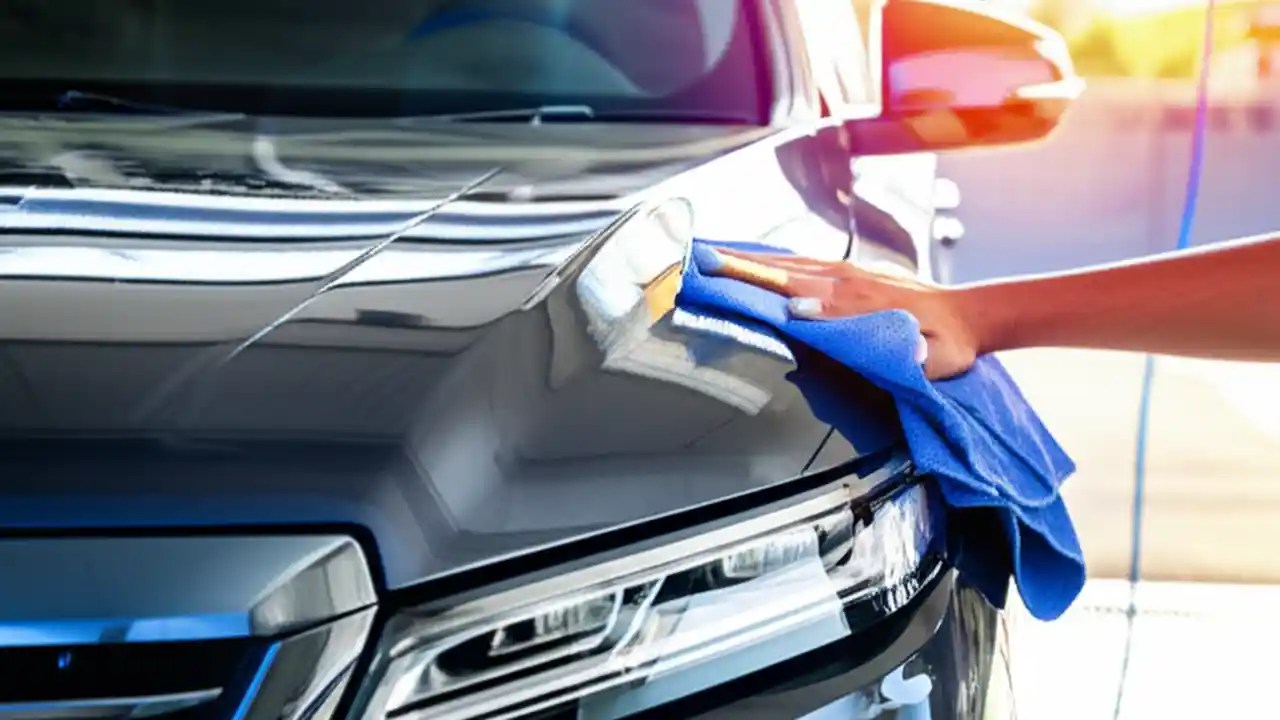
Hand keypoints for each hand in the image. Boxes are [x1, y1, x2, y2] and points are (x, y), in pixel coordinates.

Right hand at [703, 248, 978, 378]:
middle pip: (781, 269)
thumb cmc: (944, 343)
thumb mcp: (921, 352)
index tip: (719, 271)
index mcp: (857, 300)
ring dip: (749, 258)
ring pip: (788, 263)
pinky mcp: (850, 274)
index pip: (792, 288)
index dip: (753, 280)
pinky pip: (802, 264)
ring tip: (711, 254)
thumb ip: (870, 337)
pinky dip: (772, 260)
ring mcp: (848, 273)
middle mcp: (847, 279)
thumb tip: (809, 315)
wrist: (970, 317)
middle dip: (738, 264)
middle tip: (697, 259)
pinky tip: (753, 261)